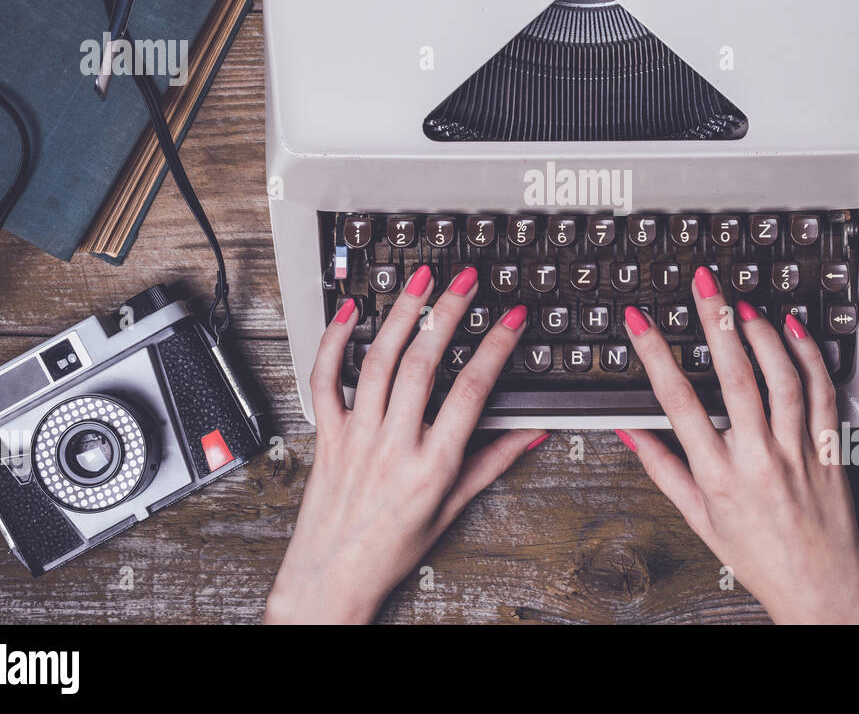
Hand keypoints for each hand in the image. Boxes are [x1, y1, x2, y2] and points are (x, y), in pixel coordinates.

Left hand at [264, 265, 545, 623]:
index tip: (512, 318)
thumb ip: (494, 463)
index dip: (496, 348)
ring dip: (401, 313)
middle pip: (423, 363)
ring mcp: (356, 436)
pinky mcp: (326, 435)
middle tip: (467, 279)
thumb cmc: (392, 549)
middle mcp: (393, 445)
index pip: (472, 391)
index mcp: (432, 466)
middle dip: (449, 312)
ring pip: (378, 360)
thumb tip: (532, 433)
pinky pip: (325, 380)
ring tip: (421, 280)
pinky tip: (351, 312)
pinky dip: (334, 341)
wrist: (332, 579)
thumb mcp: (453, 508)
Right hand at [619, 266, 858, 624]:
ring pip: (784, 378)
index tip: (639, 321)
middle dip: (715, 321)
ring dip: (762, 332)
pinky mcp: (831, 450)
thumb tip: (631, 433)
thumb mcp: (699, 520)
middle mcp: (759, 459)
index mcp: (718, 476)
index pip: (678, 403)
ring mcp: (799, 452)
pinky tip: (793, 328)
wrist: (822, 592)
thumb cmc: (759, 558)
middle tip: (703, 282)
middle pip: (736, 377)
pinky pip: (824, 393)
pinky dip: (809, 355)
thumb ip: (664, 470)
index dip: (655, 354)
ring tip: (742, 302)